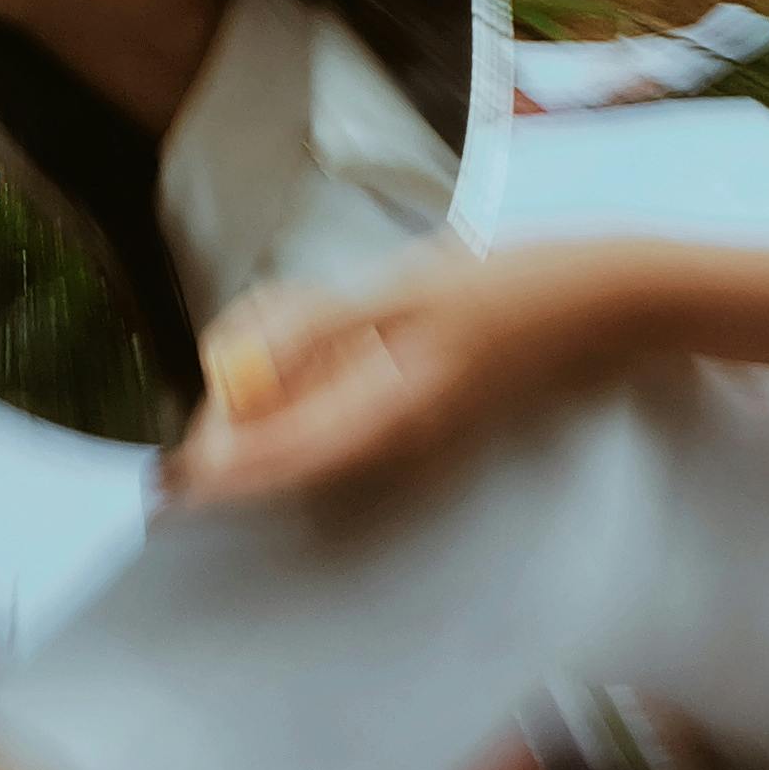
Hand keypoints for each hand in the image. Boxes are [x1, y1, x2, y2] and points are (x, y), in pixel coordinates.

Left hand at [170, 247, 632, 507]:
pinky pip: (346, 415)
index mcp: (385, 421)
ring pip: (314, 438)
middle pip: (290, 462)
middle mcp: (394, 441)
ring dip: (271, 412)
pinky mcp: (421, 407)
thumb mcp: (403, 296)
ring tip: (244, 364)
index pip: (277, 469)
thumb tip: (235, 372)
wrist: (603, 300)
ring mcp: (410, 428)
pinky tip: (305, 340)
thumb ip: (316, 333)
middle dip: (235, 444)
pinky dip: (310, 388)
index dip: (215, 477)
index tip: (165, 479)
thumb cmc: (508, 290)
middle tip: (195, 419)